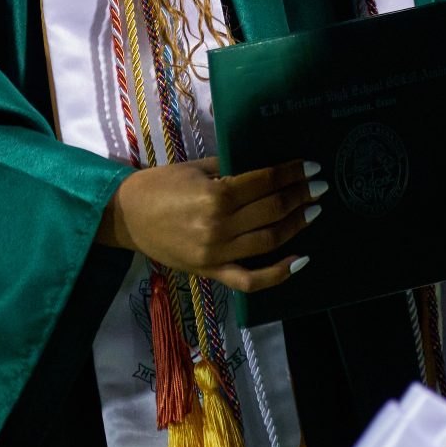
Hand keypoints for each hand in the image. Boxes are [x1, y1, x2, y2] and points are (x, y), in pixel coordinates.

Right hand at [97, 156, 323, 291]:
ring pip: (268, 241)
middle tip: (319, 186)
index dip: (291, 173)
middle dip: (300, 196)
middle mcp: (219, 226)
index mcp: (214, 194)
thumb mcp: (196, 167)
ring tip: (314, 211)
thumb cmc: (159, 185)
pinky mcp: (211, 272)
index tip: (312, 167)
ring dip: (296, 226)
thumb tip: (266, 166)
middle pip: (272, 210)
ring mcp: (216, 253)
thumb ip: (231, 167)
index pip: (264, 182)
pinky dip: (278, 274)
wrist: (125, 217)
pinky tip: (300, 261)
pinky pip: (250, 280)